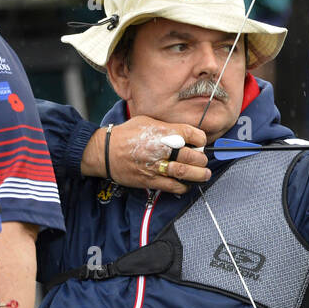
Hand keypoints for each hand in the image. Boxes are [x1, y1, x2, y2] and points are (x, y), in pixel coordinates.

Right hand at [87, 116, 209, 193]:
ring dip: (198, 175)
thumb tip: (183, 133)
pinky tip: (186, 185)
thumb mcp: (147, 120)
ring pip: (184, 172)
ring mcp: (156, 166)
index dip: (201, 139)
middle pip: (191, 155)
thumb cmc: (125, 134)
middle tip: (202, 160)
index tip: (201, 143)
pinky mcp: (150, 180)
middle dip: (201, 159)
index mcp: (162, 132)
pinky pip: (172, 186)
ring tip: (204, 174)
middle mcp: (161, 148)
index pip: (191, 134)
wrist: (104, 151)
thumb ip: (166, 127)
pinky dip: (182, 187)